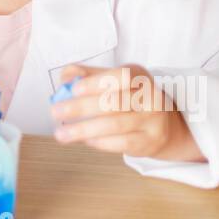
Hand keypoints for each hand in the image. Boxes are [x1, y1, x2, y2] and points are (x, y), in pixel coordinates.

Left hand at [50, 63, 205, 161]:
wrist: (162, 125)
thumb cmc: (127, 98)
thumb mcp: (111, 80)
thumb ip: (86, 75)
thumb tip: (66, 78)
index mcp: (139, 75)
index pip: (121, 76)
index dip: (97, 83)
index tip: (74, 90)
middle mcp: (150, 96)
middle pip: (114, 102)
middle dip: (81, 108)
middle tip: (55, 112)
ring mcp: (152, 120)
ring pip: (115, 125)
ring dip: (84, 130)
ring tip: (61, 133)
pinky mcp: (149, 141)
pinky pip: (121, 143)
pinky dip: (99, 142)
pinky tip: (84, 140)